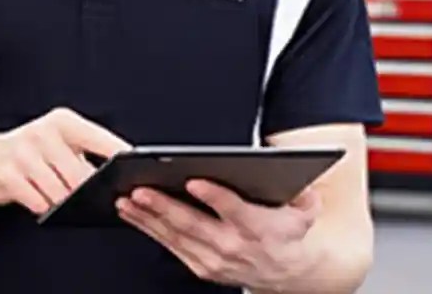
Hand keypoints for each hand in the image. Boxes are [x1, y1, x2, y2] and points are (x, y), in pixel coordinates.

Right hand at [0, 108, 129, 215]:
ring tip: (60, 197)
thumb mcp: (58, 143)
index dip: (122, 160)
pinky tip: (40, 199)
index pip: (102, 141)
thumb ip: (86, 155)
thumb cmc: (31, 153)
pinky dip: (43, 206)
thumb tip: (119, 179)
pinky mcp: (7, 175)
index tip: (140, 174)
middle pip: (82, 176)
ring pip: (60, 193)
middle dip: (88, 192)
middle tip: (93, 198)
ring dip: (64, 202)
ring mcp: (23, 154)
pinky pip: (38, 202)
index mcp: (63, 122)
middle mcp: (43, 133)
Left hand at [117, 180, 319, 290]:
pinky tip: (131, 212)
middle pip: (194, 224)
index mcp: (260, 228)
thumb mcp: (305, 207)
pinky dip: (148, 228)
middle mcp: (234, 247)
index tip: (194, 181)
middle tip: (141, 190)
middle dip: (164, 206)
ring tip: (126, 198)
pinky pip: (169, 245)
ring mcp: (215, 260)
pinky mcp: (201, 267)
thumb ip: (298, 186)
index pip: (234, 211)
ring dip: (147, 217)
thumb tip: (277, 157)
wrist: (290, 273)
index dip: (214, 197)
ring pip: (175, 236)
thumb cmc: (289, 230)